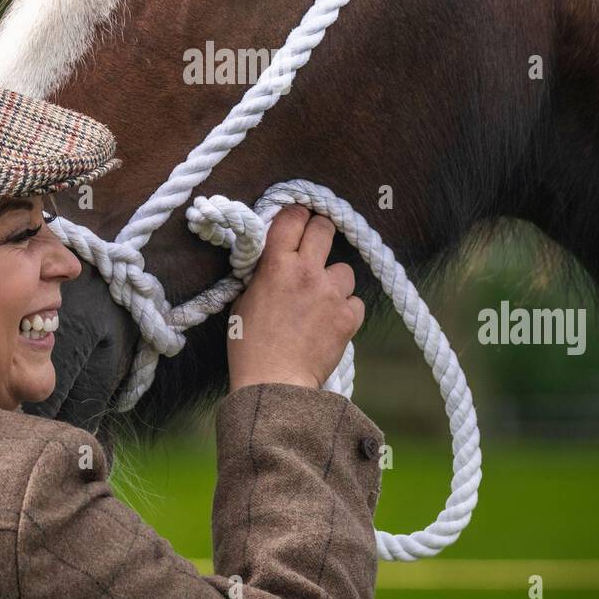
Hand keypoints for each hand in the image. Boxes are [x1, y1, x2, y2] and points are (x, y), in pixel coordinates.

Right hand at [227, 205, 364, 391]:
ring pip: (345, 269)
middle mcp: (307, 272)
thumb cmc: (249, 345)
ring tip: (321, 300)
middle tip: (315, 246)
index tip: (298, 221)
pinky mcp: (347, 316)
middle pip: (325, 229)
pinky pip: (355, 301)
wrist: (274, 383)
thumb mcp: (243, 300)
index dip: (297, 215)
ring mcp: (330, 293)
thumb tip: (273, 259)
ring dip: (335, 281)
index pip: (293, 217)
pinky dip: (346, 309)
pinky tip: (332, 322)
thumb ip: (262, 273)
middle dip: (321, 233)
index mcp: (276, 264)